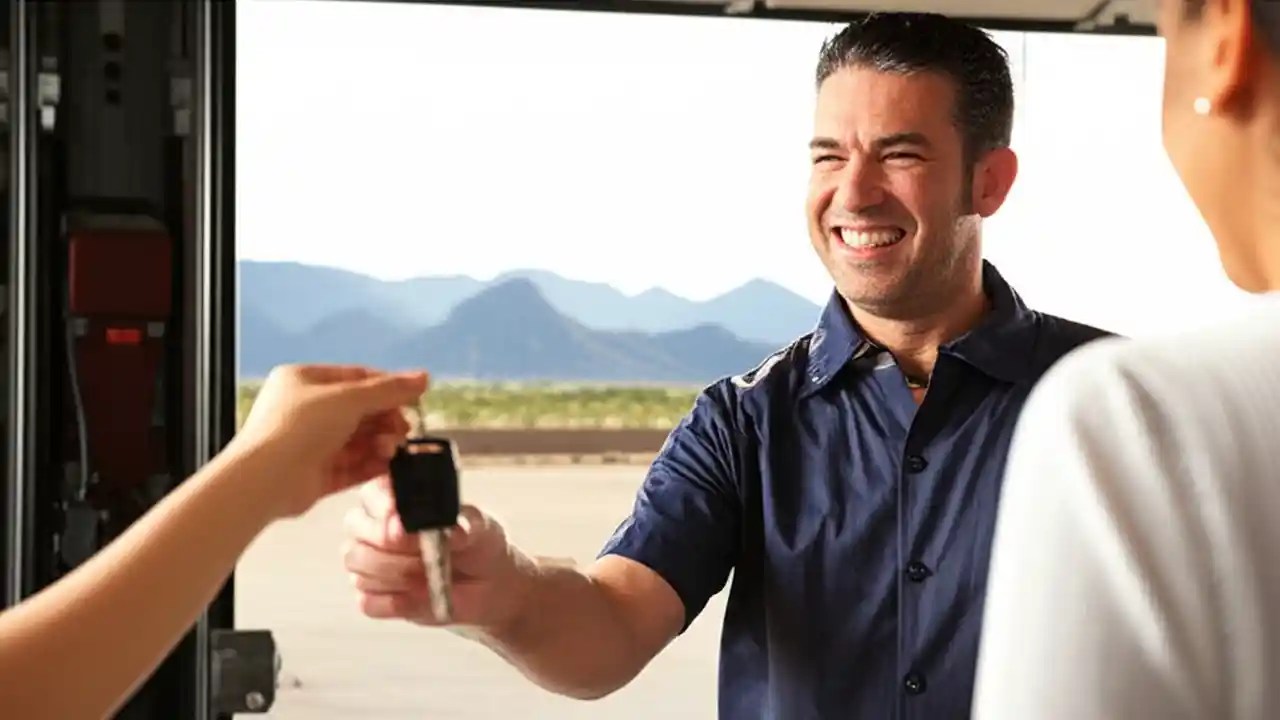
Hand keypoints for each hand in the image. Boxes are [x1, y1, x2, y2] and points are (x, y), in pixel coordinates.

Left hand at [235, 364, 428, 518]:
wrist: (266, 479)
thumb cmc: (302, 426)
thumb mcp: (349, 399)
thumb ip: (389, 390)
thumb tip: (425, 377)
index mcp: (304, 380)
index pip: (355, 378)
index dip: (387, 387)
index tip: (413, 399)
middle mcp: (305, 410)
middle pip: (359, 411)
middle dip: (385, 420)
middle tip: (404, 430)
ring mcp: (310, 444)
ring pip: (357, 440)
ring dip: (380, 443)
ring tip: (393, 450)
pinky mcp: (316, 475)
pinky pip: (350, 466)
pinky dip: (370, 465)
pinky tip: (388, 465)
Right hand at [341, 475, 528, 631]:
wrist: (487, 584)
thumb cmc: (478, 543)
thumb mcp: (482, 528)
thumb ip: (467, 524)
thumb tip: (453, 531)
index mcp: (397, 499)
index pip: (373, 494)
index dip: (383, 506)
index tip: (402, 522)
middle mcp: (375, 527)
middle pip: (356, 527)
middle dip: (386, 541)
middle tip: (419, 550)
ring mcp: (370, 563)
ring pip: (357, 563)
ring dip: (395, 571)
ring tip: (428, 572)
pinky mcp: (373, 598)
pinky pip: (367, 601)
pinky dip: (393, 602)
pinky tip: (419, 598)